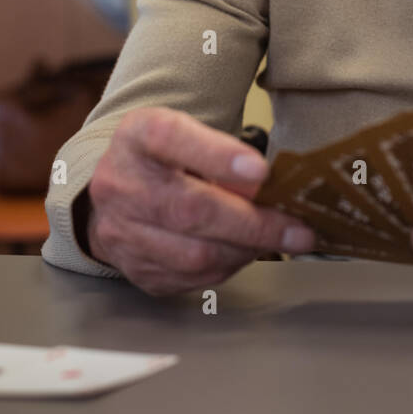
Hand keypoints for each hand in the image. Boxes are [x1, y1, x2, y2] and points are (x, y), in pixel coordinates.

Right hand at [86, 107, 314, 294]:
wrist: (115, 193)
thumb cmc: (164, 159)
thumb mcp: (187, 135)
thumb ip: (222, 153)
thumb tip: (268, 189)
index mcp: (136, 137)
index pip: (170, 138)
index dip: (217, 155)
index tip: (261, 171)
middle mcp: (120, 185)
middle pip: (190, 208)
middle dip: (253, 223)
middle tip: (297, 230)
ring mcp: (121, 233)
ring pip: (194, 254)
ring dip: (245, 249)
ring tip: (275, 240)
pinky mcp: (134, 269)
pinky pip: (191, 278)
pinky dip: (228, 267)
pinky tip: (244, 251)